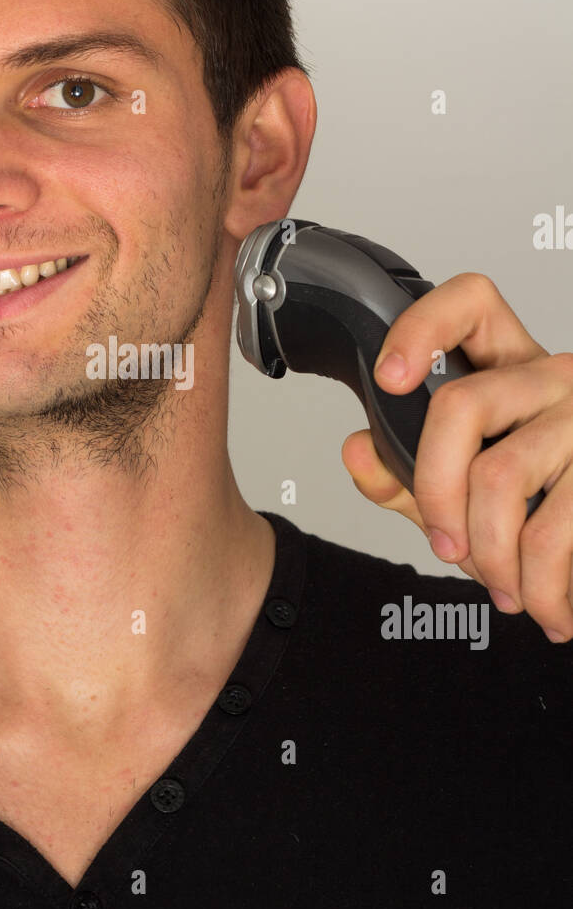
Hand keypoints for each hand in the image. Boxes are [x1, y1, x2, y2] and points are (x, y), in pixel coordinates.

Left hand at [340, 272, 572, 641]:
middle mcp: (551, 378)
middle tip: (445, 545)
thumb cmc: (538, 507)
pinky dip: (536, 584)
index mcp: (508, 367)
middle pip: (461, 405)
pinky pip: (551, 530)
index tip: (387, 378)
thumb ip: (403, 476)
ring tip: (500, 587)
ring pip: (501, 474)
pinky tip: (541, 605)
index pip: (469, 303)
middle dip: (435, 491)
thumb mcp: (461, 490)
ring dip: (487, 552)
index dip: (421, 328)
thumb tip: (359, 453)